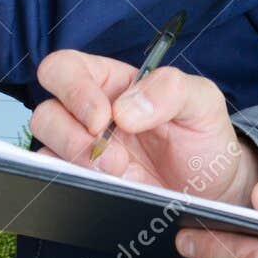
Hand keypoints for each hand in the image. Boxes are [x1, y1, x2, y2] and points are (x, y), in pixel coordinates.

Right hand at [29, 50, 257, 205]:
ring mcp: (83, 150)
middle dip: (73, 135)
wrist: (213, 189)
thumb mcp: (202, 101)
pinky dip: (73, 183)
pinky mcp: (84, 181)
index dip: (72, 89)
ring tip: (120, 171)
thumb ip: (171, 89)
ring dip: (77, 161)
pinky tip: (110, 186)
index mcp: (111, 82)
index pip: (65, 68)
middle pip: (45, 111)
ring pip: (45, 147)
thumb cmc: (203, 135)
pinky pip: (54, 179)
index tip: (103, 118)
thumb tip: (125, 109)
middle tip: (113, 155)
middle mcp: (89, 113)